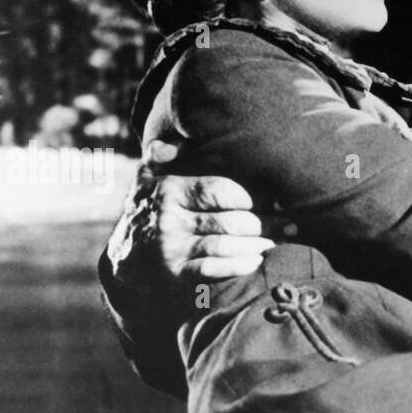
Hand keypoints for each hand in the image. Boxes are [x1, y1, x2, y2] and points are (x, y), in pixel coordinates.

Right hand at [106, 140, 274, 290]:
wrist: (123, 257)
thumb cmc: (147, 210)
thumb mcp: (147, 178)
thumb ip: (161, 156)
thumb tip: (174, 140)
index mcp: (169, 188)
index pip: (219, 190)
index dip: (250, 197)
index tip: (273, 200)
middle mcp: (169, 218)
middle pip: (229, 220)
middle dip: (264, 223)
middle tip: (288, 224)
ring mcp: (172, 247)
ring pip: (225, 245)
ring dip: (257, 244)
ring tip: (276, 241)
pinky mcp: (175, 272)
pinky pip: (214, 269)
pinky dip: (239, 265)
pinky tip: (255, 259)